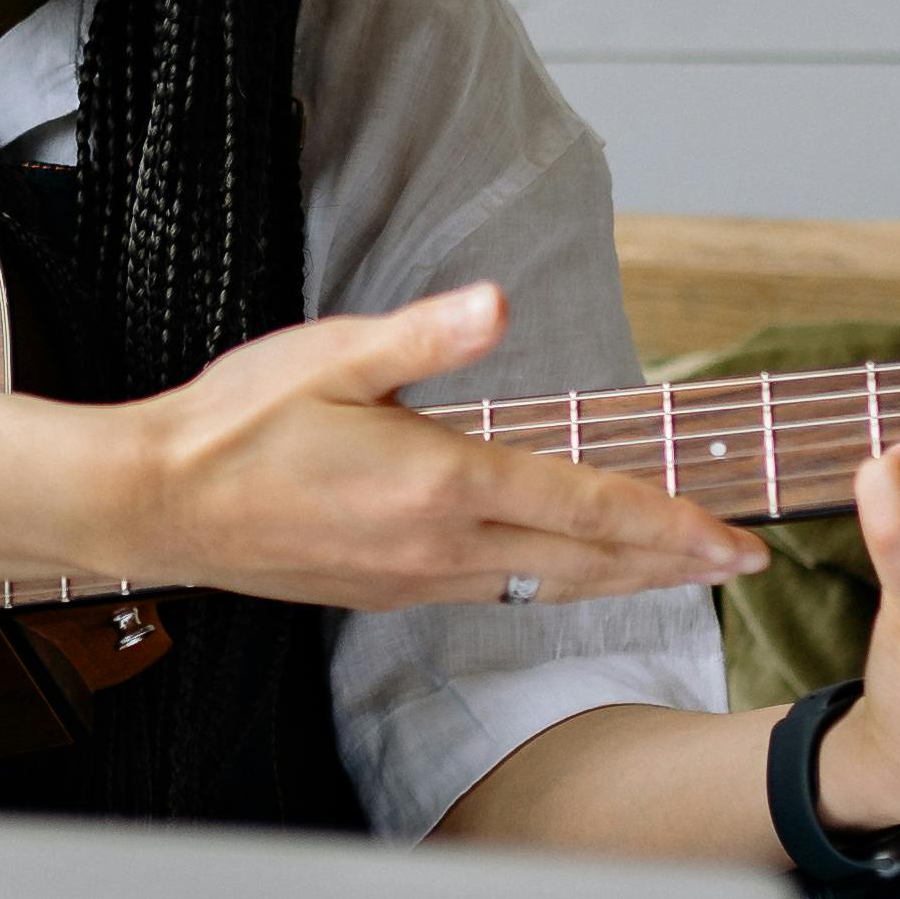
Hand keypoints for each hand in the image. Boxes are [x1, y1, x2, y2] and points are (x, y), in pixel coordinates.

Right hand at [101, 285, 763, 614]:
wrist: (157, 507)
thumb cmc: (235, 425)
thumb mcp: (330, 356)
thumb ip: (425, 336)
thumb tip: (498, 304)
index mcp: (441, 485)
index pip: (585, 507)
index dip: (670, 524)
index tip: (734, 539)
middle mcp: (441, 547)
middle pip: (585, 563)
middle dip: (673, 565)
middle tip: (743, 568)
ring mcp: (415, 581)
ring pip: (544, 587)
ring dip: (619, 581)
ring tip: (676, 573)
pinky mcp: (386, 594)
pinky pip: (494, 594)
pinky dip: (551, 585)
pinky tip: (566, 574)